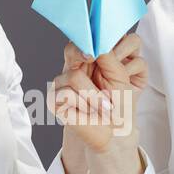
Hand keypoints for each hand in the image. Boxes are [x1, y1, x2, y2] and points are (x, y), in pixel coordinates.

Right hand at [47, 33, 146, 154]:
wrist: (115, 132)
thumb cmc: (119, 105)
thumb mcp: (119, 75)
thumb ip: (108, 55)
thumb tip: (96, 40)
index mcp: (88, 61)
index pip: (82, 41)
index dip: (89, 40)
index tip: (98, 47)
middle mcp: (73, 69)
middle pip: (71, 50)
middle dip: (87, 57)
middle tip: (93, 60)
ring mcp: (61, 84)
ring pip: (74, 76)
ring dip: (94, 95)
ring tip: (104, 106)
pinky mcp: (54, 100)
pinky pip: (67, 94)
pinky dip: (84, 105)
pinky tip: (90, 112)